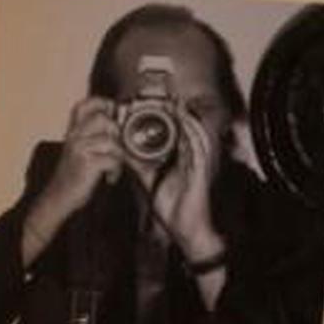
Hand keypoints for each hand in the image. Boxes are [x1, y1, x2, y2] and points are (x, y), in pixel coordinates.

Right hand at [22, 97, 122, 263]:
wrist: (58, 198)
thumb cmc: (72, 176)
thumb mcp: (77, 151)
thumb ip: (92, 137)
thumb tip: (117, 128)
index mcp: (72, 131)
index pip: (84, 105)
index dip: (101, 103)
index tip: (113, 111)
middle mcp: (73, 136)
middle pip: (103, 119)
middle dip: (116, 133)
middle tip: (116, 148)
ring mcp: (79, 149)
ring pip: (111, 141)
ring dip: (118, 157)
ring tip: (113, 168)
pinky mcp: (87, 163)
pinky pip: (112, 160)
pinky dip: (116, 171)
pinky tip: (110, 177)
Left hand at [146, 102, 224, 260]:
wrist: (183, 227)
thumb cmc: (171, 204)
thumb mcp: (149, 179)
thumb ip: (138, 164)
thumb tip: (122, 151)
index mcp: (179, 158)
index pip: (176, 132)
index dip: (170, 116)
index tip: (159, 101)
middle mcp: (190, 158)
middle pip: (188, 130)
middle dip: (180, 113)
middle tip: (169, 96)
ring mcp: (198, 165)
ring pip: (196, 136)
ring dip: (188, 120)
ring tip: (179, 105)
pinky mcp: (201, 174)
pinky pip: (199, 152)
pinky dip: (194, 138)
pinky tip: (188, 127)